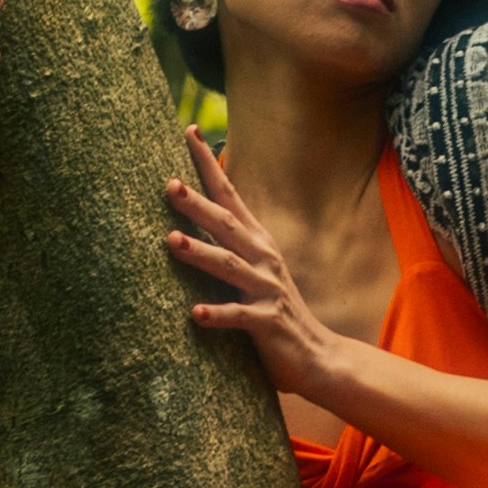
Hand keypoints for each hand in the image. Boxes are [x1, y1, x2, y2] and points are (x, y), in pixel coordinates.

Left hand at [165, 130, 339, 400]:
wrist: (318, 356)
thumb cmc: (274, 313)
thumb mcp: (252, 273)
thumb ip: (226, 249)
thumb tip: (185, 224)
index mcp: (257, 242)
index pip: (229, 194)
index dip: (209, 164)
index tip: (188, 131)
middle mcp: (263, 258)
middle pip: (226, 224)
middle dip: (198, 204)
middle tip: (169, 185)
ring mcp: (266, 290)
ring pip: (230, 266)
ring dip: (201, 253)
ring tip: (172, 241)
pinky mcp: (268, 323)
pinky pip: (239, 317)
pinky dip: (218, 314)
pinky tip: (195, 314)